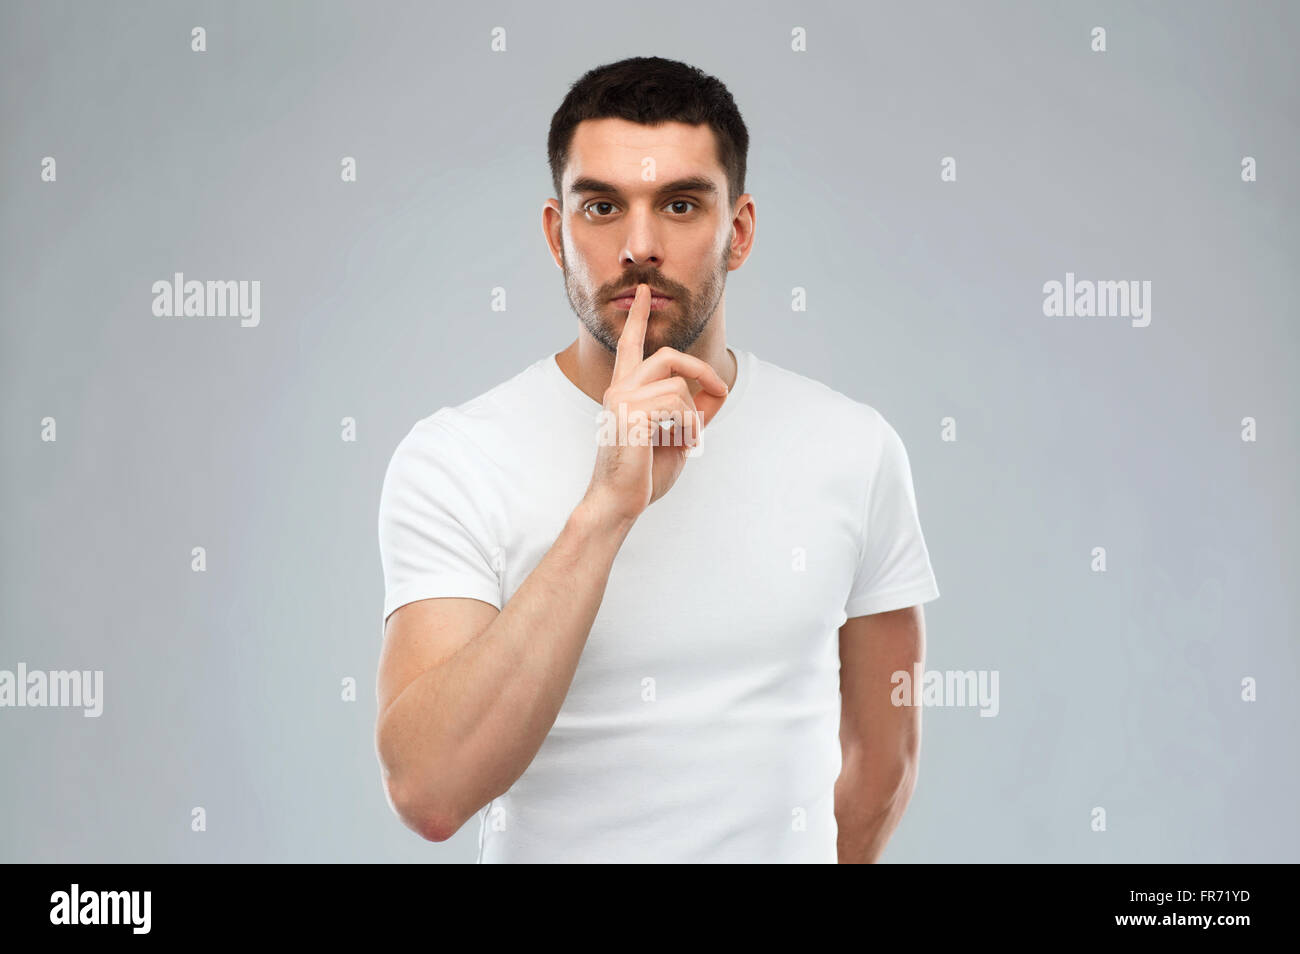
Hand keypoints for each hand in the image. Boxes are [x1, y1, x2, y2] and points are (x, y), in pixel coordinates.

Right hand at [583, 283, 728, 523]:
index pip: (630, 346)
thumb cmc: (643, 476)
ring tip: (688, 441)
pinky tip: (683, 444)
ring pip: (679, 385)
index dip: (638, 318)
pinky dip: (691, 426)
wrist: (619, 503)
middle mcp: (618, 389)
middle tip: (720, 390)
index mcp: (624, 391)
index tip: (644, 292)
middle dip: (702, 370)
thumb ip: (695, 413)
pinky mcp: (630, 413)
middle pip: (669, 356)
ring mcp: (621, 399)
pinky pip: (679, 404)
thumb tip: (718, 390)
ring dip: (696, 415)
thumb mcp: (677, 438)